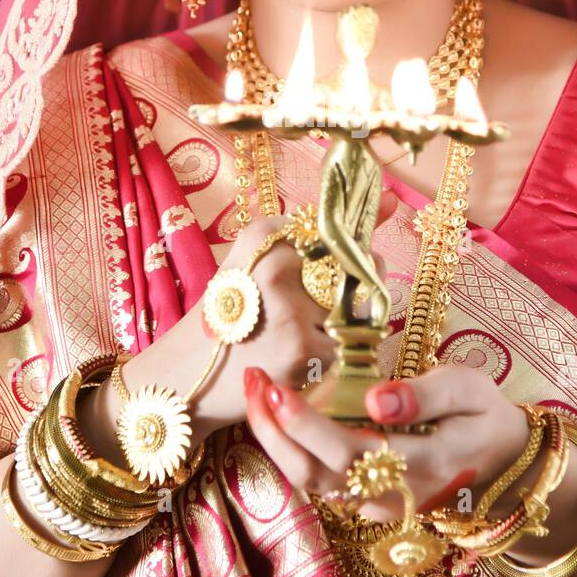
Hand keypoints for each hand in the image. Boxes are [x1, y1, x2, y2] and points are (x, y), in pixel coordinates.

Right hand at [162, 190, 398, 444]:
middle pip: (357, 267)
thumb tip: (392, 198)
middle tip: (315, 310)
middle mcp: (277, 265)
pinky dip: (331, 356)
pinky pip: (346, 346)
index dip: (347, 254)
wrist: (183, 378)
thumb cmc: (228, 316)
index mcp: (264, 235)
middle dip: (354, 289)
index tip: (331, 274)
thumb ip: (324, 231)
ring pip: (358, 308)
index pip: (340, 232)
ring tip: (298, 335)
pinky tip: (297, 358)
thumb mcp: (259, 260)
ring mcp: (290, 308)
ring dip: (343, 325)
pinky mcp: (302, 350)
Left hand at [242, 360, 531, 524]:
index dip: (305, 424)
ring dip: (274, 440)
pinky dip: (291, 451)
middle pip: (315, 473)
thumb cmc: (486, 416)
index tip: (276, 387)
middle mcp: (395, 493)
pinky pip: (319, 482)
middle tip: (253, 378)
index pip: (348, 451)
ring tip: (257, 391)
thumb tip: (376, 400)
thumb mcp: (471, 389)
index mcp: (423, 462)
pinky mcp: (368, 504)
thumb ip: (425, 395)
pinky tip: (278, 415)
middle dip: (273, 428)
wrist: (506, 466)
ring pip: (311, 483)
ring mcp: (378, 505)